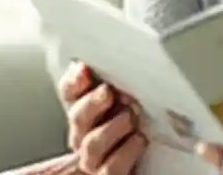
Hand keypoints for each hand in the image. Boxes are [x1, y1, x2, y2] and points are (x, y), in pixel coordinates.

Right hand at [58, 60, 147, 174]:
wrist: (152, 160)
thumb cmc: (142, 124)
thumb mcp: (132, 96)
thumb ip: (120, 79)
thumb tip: (117, 59)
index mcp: (88, 109)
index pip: (70, 91)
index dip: (73, 81)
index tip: (84, 70)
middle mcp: (86, 134)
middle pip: (77, 117)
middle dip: (92, 104)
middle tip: (109, 93)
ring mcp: (96, 158)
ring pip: (91, 145)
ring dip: (111, 128)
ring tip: (130, 118)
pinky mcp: (111, 174)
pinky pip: (111, 168)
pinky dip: (126, 152)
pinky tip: (139, 139)